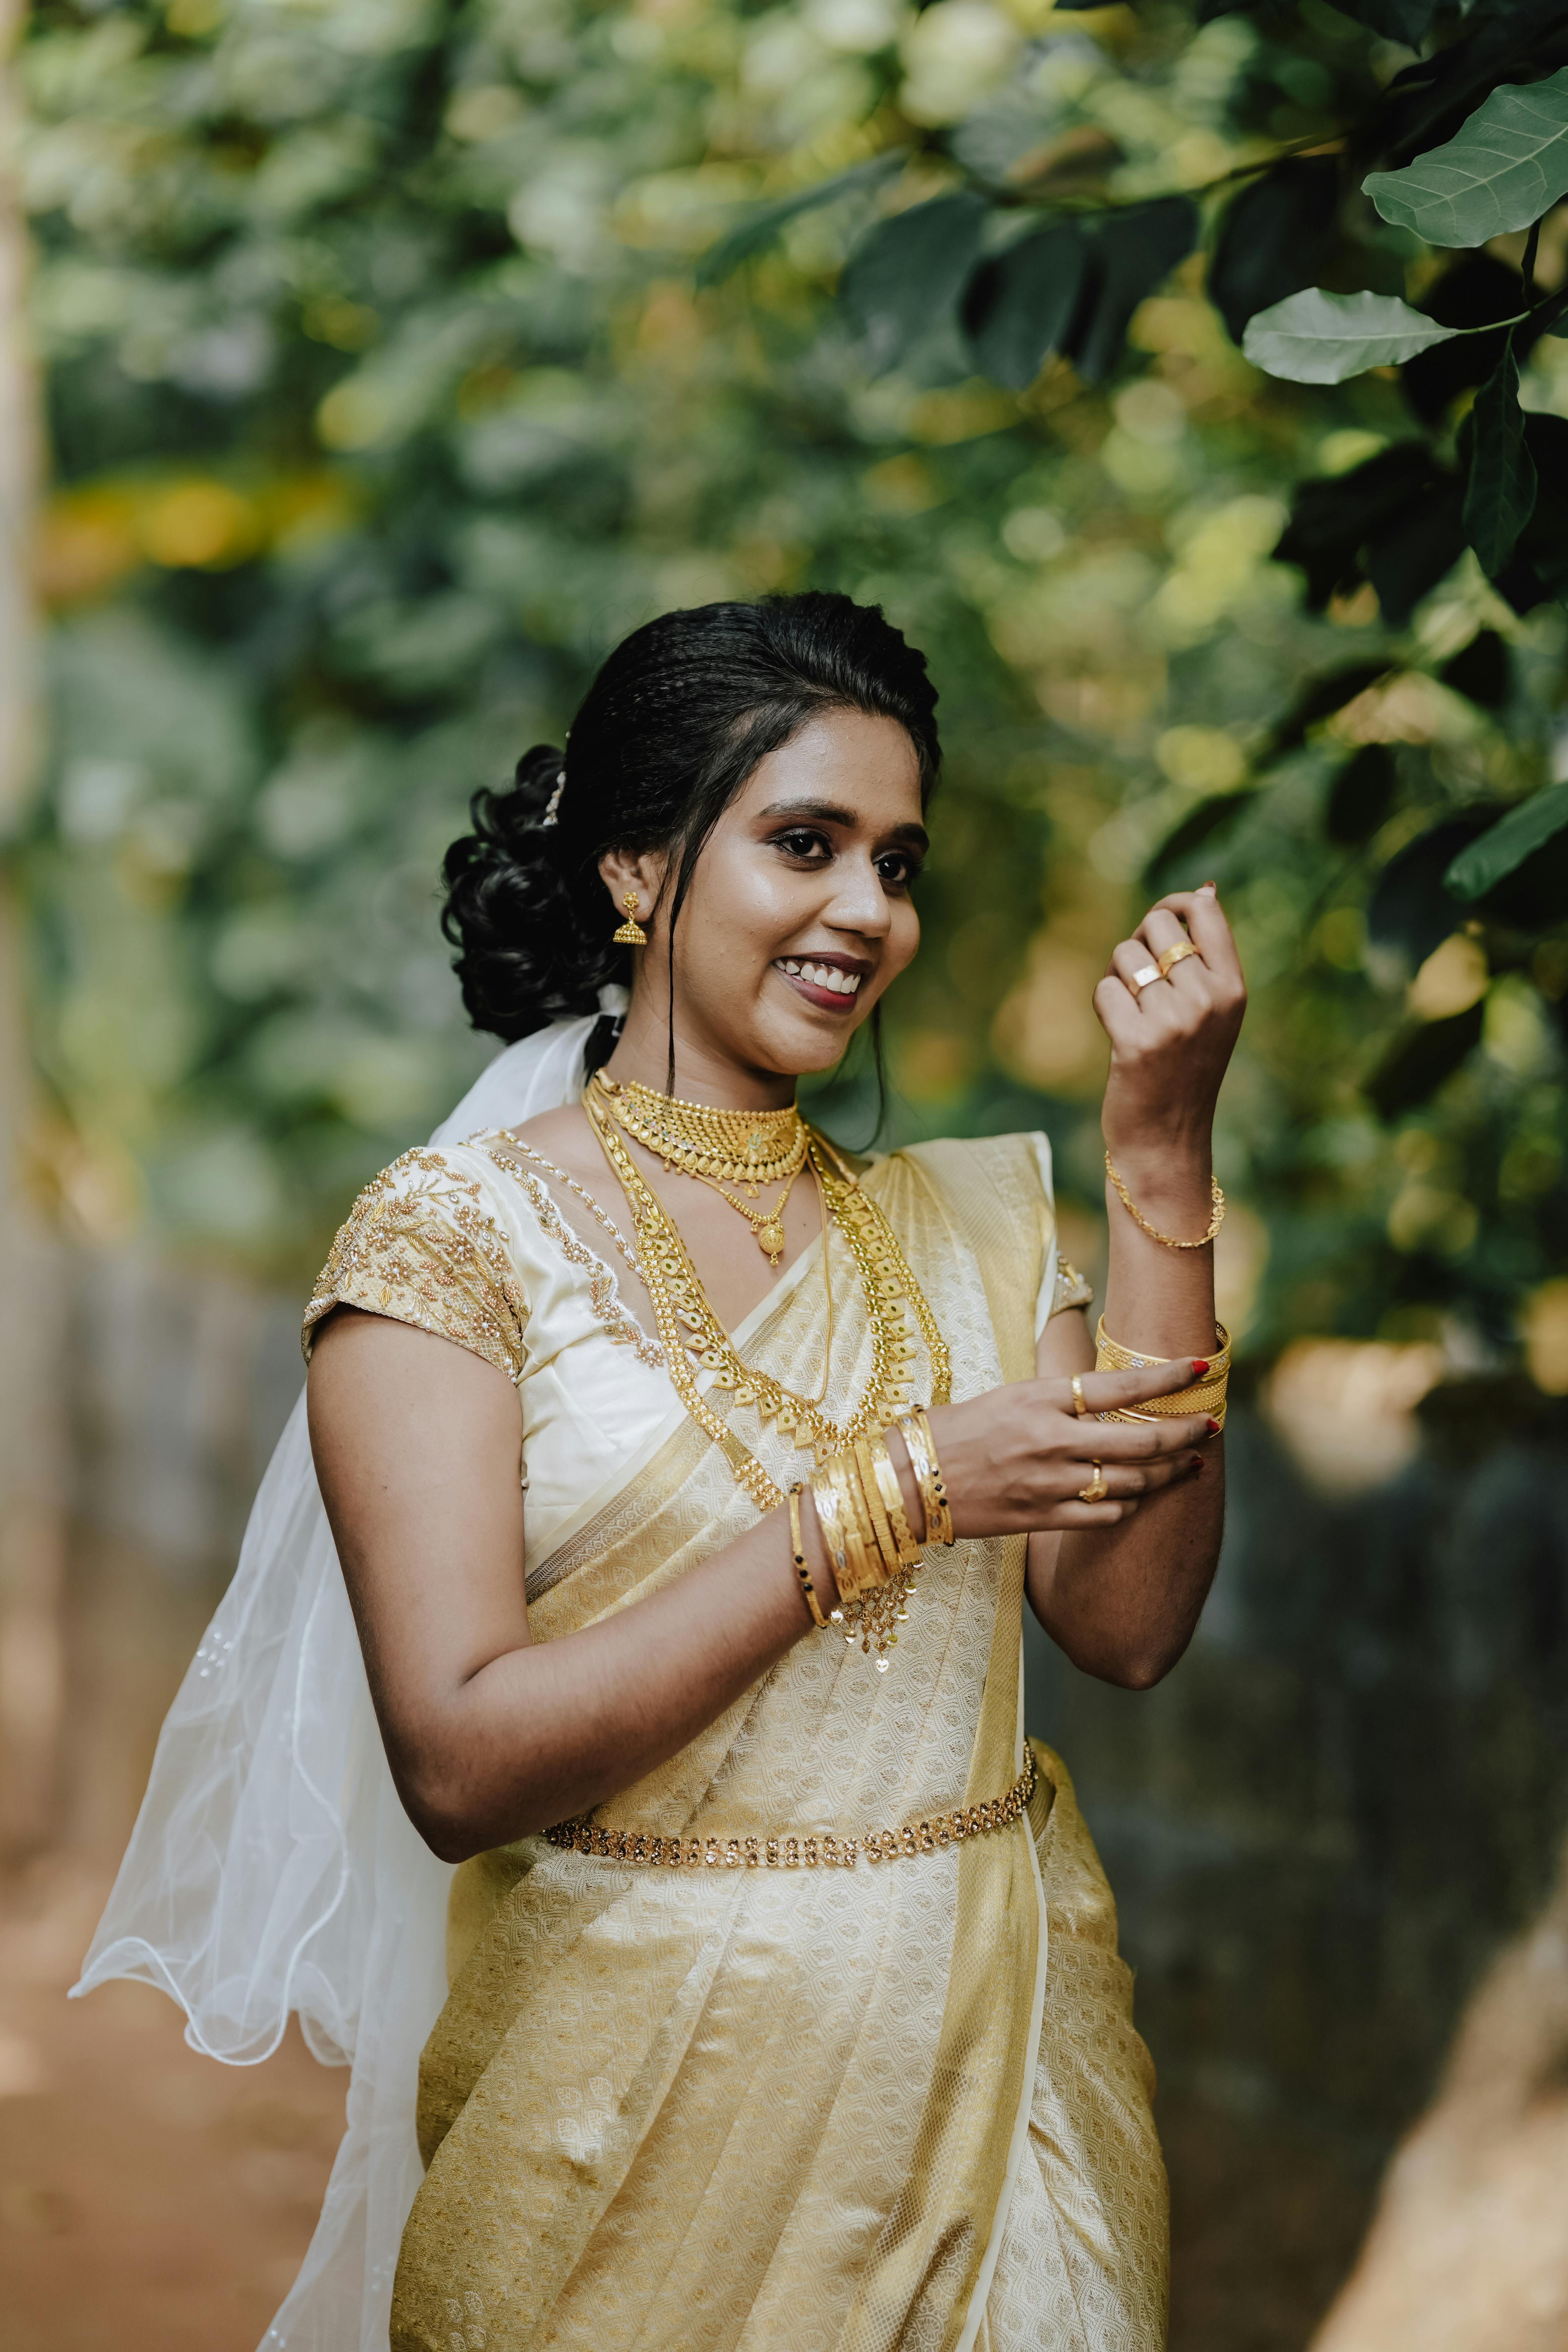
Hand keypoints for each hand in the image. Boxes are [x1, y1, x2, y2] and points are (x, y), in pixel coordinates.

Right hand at [923, 1359, 1216, 1536]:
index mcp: (1039, 1400)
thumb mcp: (1010, 1396)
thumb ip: (1060, 1398)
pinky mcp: (1041, 1519)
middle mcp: (1049, 1441)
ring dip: (1165, 1475)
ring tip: (1186, 1465)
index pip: (1118, 1386)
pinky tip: (1135, 1497)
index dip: (1165, 1378)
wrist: (911, 1480)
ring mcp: (1047, 1483)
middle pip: (1137, 1442)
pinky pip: (1103, 1516)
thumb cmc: (958, 1430)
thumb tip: (1110, 1391)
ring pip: (1129, 1483)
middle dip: (1182, 1434)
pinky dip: (1126, 1506)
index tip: (1199, 1368)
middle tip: (1208, 1427)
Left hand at [1095, 883, 1245, 1172]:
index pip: (1205, 910)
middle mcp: (1209, 1000)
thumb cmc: (1184, 1070)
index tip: (1160, 926)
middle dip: (1138, 942)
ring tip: (1131, 1012)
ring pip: (1125, 956)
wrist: (1168, 1140)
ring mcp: (1174, 1021)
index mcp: (1233, 988)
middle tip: (1140, 980)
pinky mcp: (1137, 1042)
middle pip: (1157, 925)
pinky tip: (1117, 1034)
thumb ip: (1206, 956)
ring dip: (1117, 977)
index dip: (1174, 904)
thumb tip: (1205, 889)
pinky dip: (1103, 1006)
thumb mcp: (1212, 1011)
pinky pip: (1105, 989)